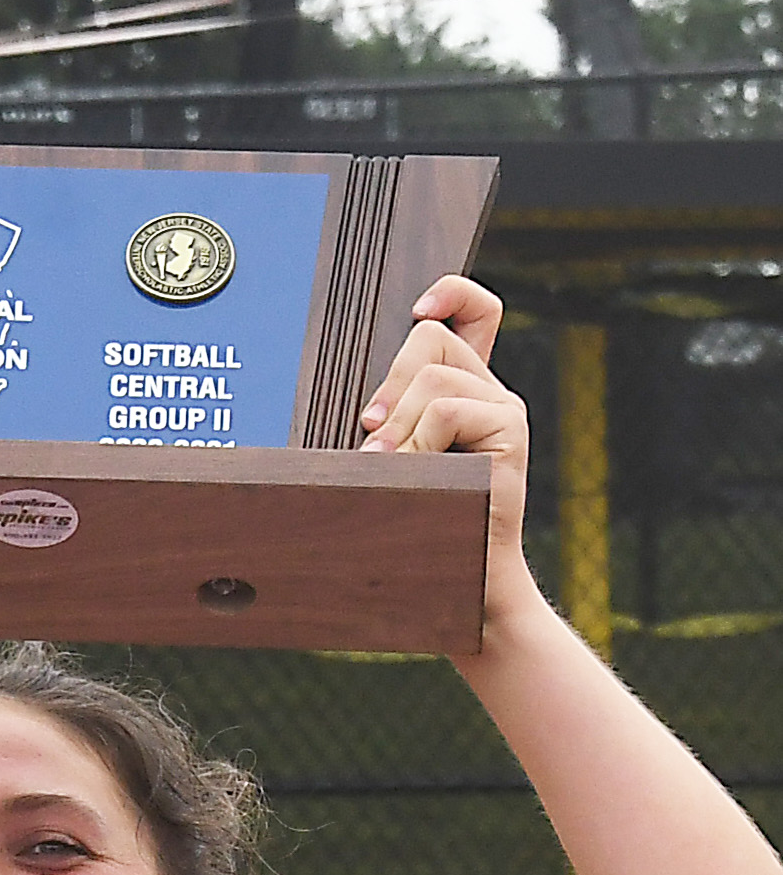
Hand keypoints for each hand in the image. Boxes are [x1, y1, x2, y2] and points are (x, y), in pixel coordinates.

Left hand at [358, 276, 535, 629]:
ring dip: (401, 426)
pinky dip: (422, 444)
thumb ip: (388, 426)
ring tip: (395, 468)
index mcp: (464, 392)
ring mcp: (504, 408)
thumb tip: (362, 410)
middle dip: (390, 383)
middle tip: (373, 435)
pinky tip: (423, 476)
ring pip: (435, 378)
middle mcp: (489, 391)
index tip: (418, 311)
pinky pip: (447, 410)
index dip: (451, 294)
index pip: (475, 312)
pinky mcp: (511, 430)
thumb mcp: (394, 466)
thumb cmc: (418, 527)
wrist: (462, 581)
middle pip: (432, 339)